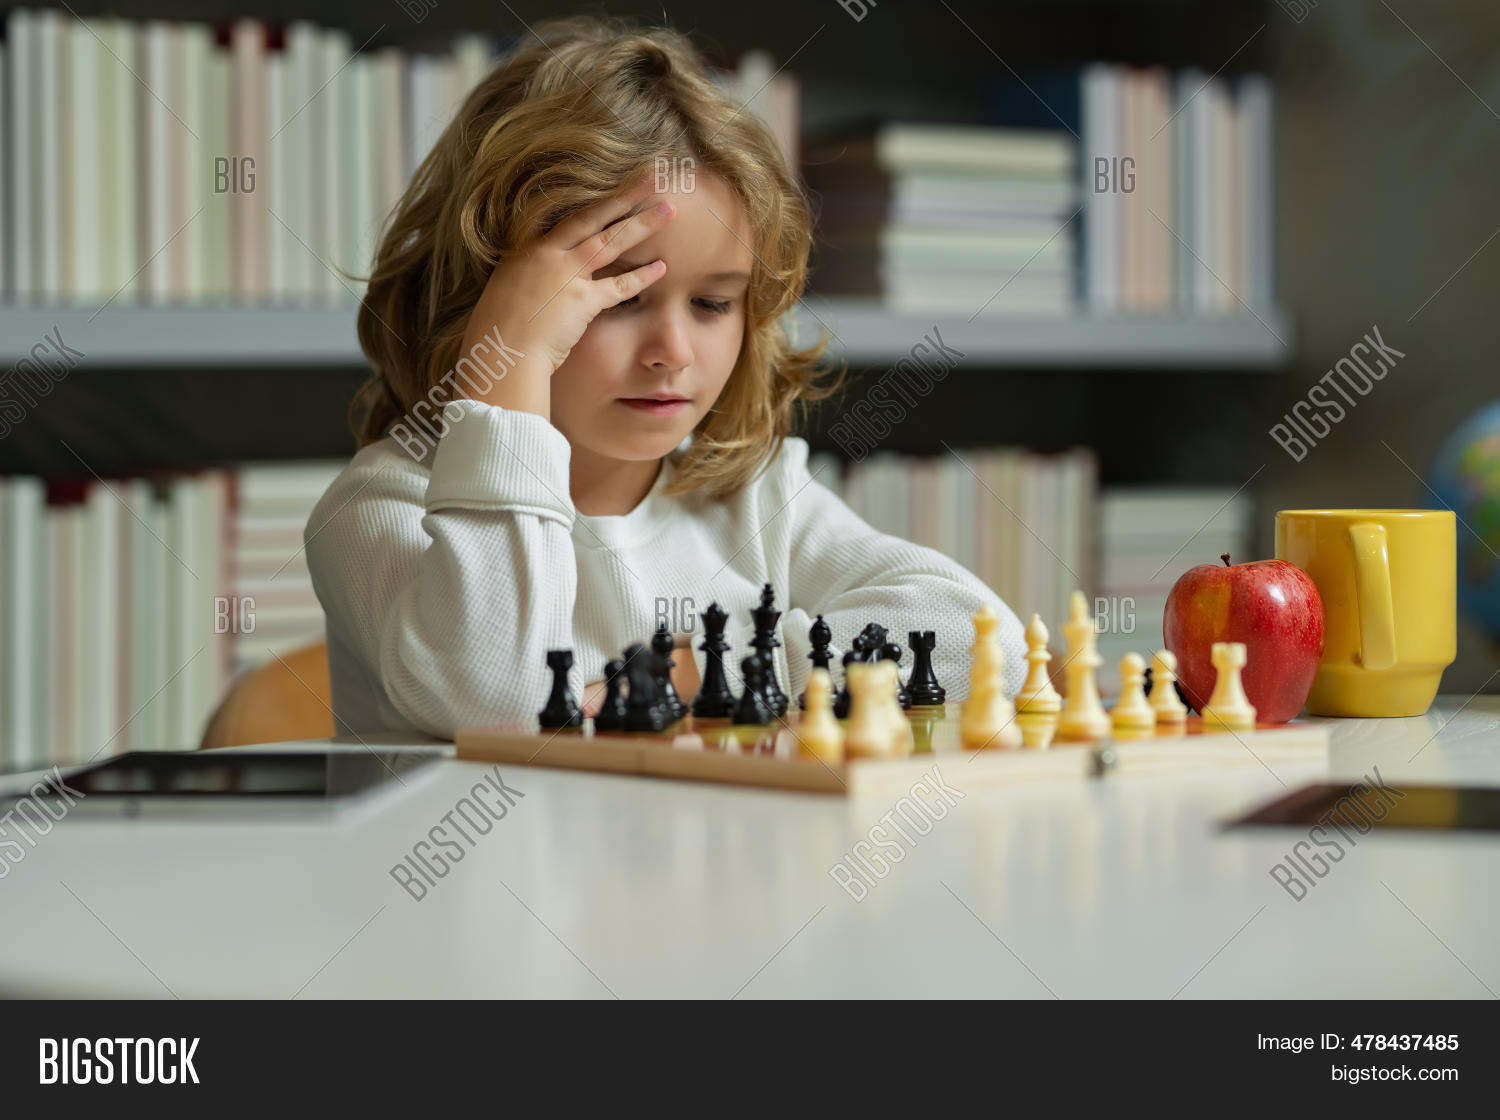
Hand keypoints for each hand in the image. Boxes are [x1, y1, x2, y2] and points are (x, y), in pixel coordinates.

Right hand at [458, 177, 675, 416]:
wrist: (499, 353)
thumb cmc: (497, 332)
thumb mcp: (505, 291)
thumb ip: (526, 279)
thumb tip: (537, 283)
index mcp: (527, 249)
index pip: (564, 215)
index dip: (592, 198)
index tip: (614, 180)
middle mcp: (548, 254)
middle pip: (593, 216)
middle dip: (624, 195)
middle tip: (651, 177)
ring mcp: (566, 275)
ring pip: (610, 240)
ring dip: (642, 224)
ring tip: (669, 209)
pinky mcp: (582, 300)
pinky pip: (619, 285)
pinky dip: (641, 276)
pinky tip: (661, 267)